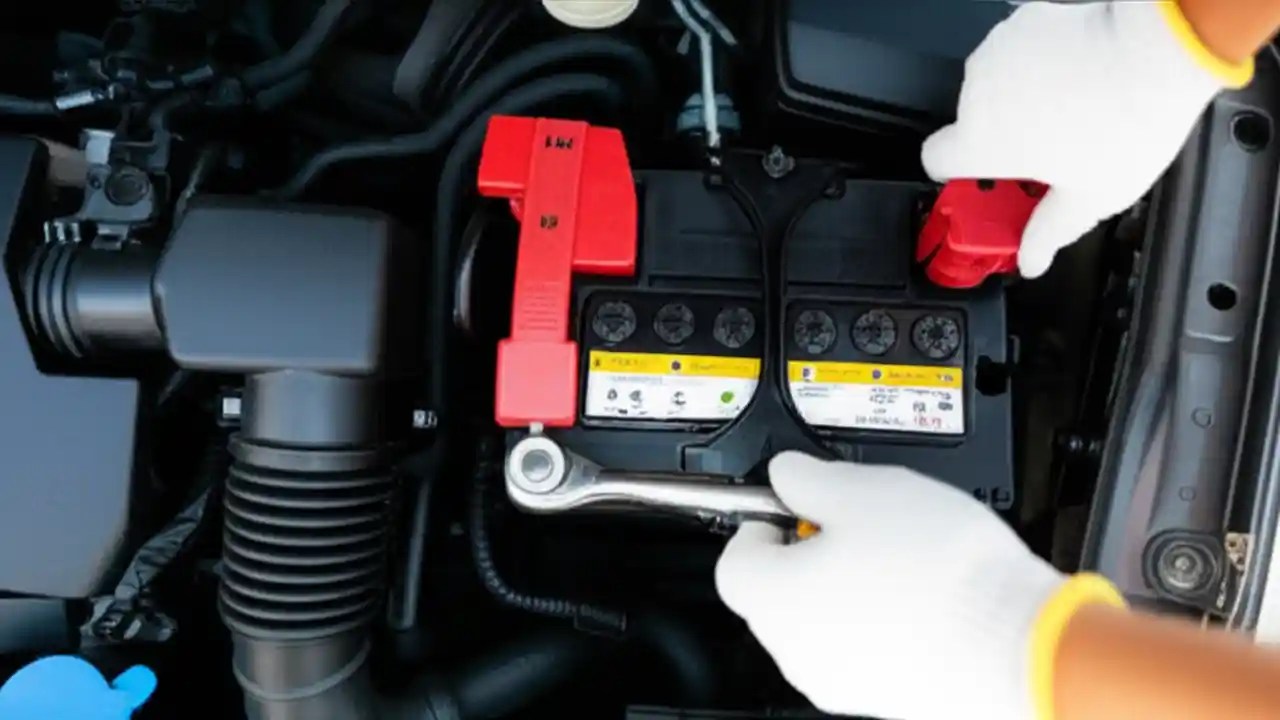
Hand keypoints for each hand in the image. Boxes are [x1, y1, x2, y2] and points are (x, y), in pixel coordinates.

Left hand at [716, 452, 1062, 719]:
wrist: (1014, 644)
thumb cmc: (938, 573)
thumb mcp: (862, 490)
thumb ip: (807, 478)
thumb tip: (787, 474)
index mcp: (772, 595)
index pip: (734, 560)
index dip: (762, 524)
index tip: (792, 506)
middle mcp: (793, 649)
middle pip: (775, 594)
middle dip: (807, 554)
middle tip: (853, 524)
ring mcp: (837, 681)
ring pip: (819, 623)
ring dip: (844, 588)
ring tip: (897, 557)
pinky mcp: (880, 697)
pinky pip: (860, 649)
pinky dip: (877, 621)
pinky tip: (920, 595)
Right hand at [922, 1, 1248, 277]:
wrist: (1157, 51)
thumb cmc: (1125, 122)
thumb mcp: (1089, 200)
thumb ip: (1047, 235)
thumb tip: (1031, 259)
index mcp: (980, 143)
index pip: (935, 161)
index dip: (959, 174)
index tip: (988, 181)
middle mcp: (977, 95)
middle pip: (973, 125)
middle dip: (1005, 138)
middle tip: (1050, 153)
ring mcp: (997, 53)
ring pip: (995, 88)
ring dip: (1020, 101)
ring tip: (1072, 112)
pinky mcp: (1022, 24)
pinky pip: (1018, 51)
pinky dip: (1039, 65)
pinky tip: (1077, 79)